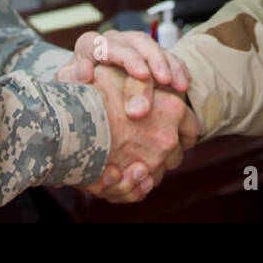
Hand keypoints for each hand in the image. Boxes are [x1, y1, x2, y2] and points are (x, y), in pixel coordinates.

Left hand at [57, 29, 189, 117]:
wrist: (91, 93)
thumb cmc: (79, 90)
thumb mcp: (69, 85)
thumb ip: (71, 79)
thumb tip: (84, 74)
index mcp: (90, 45)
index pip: (105, 44)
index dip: (125, 56)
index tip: (141, 73)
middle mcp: (114, 41)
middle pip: (134, 44)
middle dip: (151, 63)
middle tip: (162, 83)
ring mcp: (134, 47)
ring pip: (153, 48)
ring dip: (168, 66)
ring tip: (178, 85)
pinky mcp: (152, 57)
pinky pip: (168, 57)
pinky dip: (177, 69)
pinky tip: (183, 83)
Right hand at [74, 64, 198, 202]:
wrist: (69, 123)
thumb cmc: (92, 95)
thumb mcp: (119, 76)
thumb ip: (138, 82)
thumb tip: (144, 81)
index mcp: (172, 108)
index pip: (192, 126)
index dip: (182, 128)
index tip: (171, 129)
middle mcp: (169, 137)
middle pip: (178, 152)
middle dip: (165, 150)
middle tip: (145, 143)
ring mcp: (154, 161)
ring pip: (160, 170)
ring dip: (149, 167)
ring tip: (129, 158)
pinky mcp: (136, 180)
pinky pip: (144, 186)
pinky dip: (135, 183)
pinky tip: (121, 171)